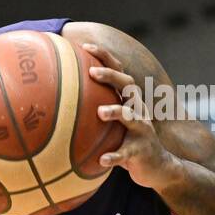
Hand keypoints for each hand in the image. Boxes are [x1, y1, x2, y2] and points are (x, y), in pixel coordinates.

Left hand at [81, 43, 184, 190]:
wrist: (157, 167)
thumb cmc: (126, 142)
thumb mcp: (113, 124)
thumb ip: (93, 111)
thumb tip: (57, 100)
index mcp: (129, 101)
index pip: (119, 72)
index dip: (105, 58)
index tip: (86, 47)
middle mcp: (138, 110)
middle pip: (128, 87)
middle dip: (111, 77)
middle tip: (92, 72)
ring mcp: (142, 130)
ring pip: (131, 116)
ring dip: (116, 112)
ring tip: (100, 112)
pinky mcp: (141, 151)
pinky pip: (126, 153)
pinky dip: (114, 156)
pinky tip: (101, 159)